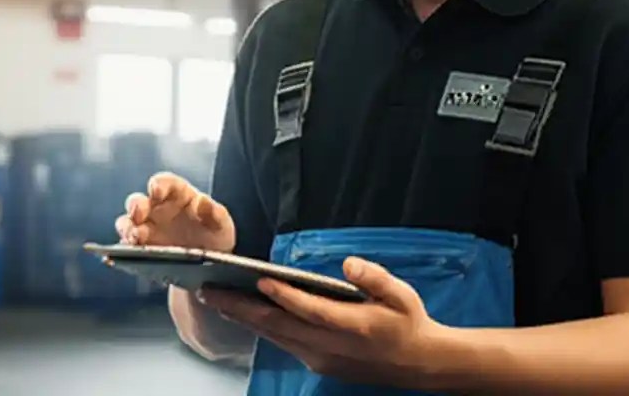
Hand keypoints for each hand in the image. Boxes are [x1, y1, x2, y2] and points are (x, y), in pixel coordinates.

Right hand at [115, 172, 235, 253]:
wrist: (209, 265)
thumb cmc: (215, 236)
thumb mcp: (222, 226)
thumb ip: (215, 213)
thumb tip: (202, 201)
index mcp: (176, 195)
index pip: (163, 183)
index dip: (157, 184)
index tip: (156, 189)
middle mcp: (156, 209)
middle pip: (138, 202)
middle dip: (135, 206)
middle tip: (139, 214)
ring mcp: (146, 229)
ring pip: (127, 222)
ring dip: (126, 228)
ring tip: (134, 238)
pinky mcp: (141, 249)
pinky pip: (126, 247)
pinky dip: (124, 250)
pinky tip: (128, 255)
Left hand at [199, 257, 450, 389]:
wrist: (419, 364)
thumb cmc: (408, 322)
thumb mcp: (402, 294)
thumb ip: (374, 278)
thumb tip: (348, 264)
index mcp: (354, 327)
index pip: (312, 311)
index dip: (286, 296)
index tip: (261, 279)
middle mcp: (331, 346)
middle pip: (278, 326)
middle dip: (241, 308)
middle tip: (209, 290)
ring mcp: (320, 357)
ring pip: (274, 336)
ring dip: (243, 317)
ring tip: (215, 298)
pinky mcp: (316, 362)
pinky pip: (281, 341)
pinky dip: (259, 326)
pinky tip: (242, 312)